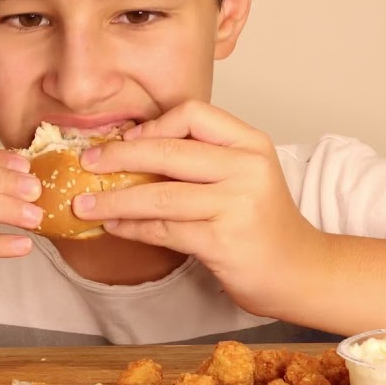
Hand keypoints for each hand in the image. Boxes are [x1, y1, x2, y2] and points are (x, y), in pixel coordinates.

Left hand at [72, 101, 322, 315]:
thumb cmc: (263, 222)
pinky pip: (163, 230)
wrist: (300, 271)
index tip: (126, 138)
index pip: (194, 113)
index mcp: (251, 143)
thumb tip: (134, 146)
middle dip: (118, 157)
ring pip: (159, 196)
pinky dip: (132, 228)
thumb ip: (205, 156)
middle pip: (168, 152)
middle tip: (86, 163)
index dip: (154, 124)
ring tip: (84, 204)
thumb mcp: (246, 174)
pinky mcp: (223, 242)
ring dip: (113, 200)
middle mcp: (247, 169)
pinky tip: (114, 226)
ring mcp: (236, 206)